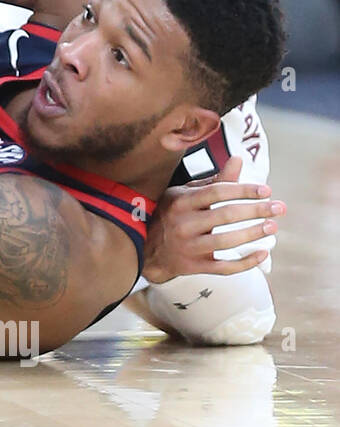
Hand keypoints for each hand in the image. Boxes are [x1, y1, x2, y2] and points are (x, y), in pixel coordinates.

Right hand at [141, 157, 284, 283]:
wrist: (147, 250)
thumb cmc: (170, 216)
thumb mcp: (184, 194)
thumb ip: (214, 180)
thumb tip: (238, 159)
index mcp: (181, 202)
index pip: (217, 192)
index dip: (244, 190)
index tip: (266, 190)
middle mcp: (183, 224)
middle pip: (226, 215)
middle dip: (257, 210)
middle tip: (279, 208)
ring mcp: (188, 247)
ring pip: (226, 241)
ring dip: (254, 233)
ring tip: (272, 227)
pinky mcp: (193, 266)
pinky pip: (224, 267)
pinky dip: (246, 263)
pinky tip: (262, 253)